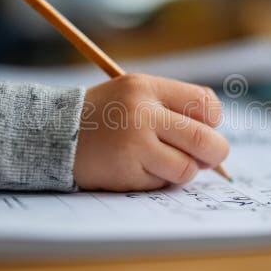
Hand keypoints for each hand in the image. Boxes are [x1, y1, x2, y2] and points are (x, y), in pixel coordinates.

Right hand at [73, 73, 228, 190]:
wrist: (56, 133)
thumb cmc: (106, 116)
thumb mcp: (136, 94)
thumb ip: (173, 110)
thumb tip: (214, 144)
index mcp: (147, 87)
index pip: (204, 103)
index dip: (212, 120)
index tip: (205, 127)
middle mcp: (142, 113)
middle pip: (204, 138)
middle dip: (214, 153)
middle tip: (209, 158)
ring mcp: (134, 144)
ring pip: (186, 167)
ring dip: (183, 170)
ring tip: (165, 163)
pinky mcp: (126, 171)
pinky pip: (162, 183)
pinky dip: (158, 180)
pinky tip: (138, 168)